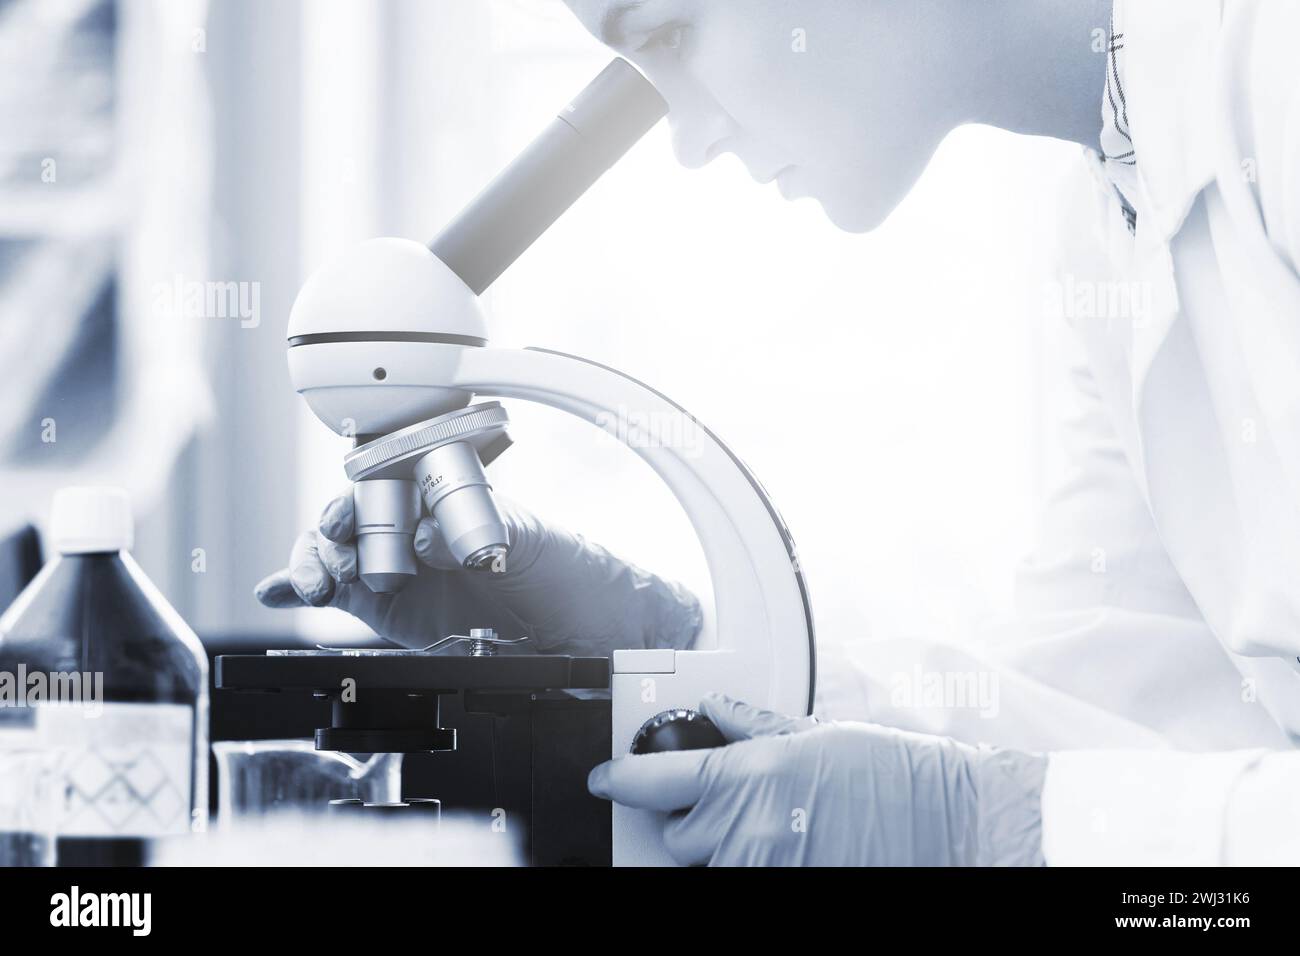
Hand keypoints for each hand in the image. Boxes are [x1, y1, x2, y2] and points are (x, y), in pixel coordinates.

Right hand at [254, 493, 701, 655]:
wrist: (597, 634)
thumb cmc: (574, 571)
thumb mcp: (533, 538)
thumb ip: (474, 532)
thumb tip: (420, 538)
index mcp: (450, 497)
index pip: (389, 482)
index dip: (362, 497)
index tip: (351, 517)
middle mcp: (420, 529)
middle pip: (352, 517)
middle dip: (330, 533)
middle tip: (333, 555)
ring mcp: (404, 571)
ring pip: (337, 555)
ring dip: (312, 562)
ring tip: (309, 583)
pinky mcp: (395, 614)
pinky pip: (341, 597)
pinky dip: (302, 588)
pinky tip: (278, 589)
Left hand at [587, 693, 1047, 865]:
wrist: (943, 818)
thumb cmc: (890, 774)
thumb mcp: (812, 732)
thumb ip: (750, 724)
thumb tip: (715, 707)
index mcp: (748, 776)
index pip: (652, 781)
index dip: (620, 779)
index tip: (606, 779)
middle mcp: (745, 830)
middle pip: (676, 835)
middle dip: (695, 816)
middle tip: (734, 799)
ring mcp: (761, 868)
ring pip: (705, 864)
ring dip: (722, 846)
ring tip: (773, 823)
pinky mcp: (780, 889)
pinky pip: (738, 876)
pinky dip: (748, 860)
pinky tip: (785, 841)